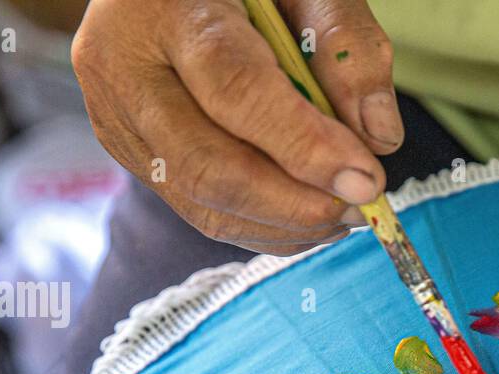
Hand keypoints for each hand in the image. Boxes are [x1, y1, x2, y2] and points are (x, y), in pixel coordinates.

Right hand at [72, 0, 401, 254]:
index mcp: (165, 6)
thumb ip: (344, 43)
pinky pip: (199, 211)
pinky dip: (263, 226)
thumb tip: (379, 138)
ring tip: (344, 213)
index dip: (303, 145)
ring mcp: (119, 120)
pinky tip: (308, 215)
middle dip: (295, 203)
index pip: (234, 89)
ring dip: (285, 224)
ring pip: (202, 202)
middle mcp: (124, 69)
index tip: (365, 177)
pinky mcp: (130, 155)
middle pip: (208, 166)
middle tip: (362, 206)